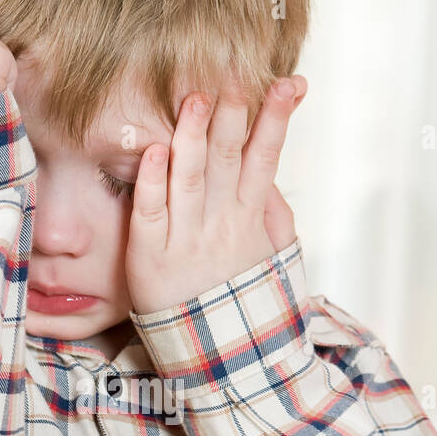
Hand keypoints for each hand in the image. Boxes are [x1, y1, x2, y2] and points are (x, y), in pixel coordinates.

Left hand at [125, 74, 306, 315]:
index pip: (266, 160)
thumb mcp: (273, 261)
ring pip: (189, 179)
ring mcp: (184, 241)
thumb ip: (273, 216)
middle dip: (234, 115)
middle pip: (229, 160)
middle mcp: (219, 226)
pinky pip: (150, 215)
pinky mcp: (149, 258)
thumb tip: (272, 177)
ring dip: (192, 136)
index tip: (287, 83)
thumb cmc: (243, 303)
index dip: (276, 120)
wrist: (220, 361)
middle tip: (235, 74)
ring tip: (195, 97)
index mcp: (249, 222)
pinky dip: (151, 182)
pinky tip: (153, 151)